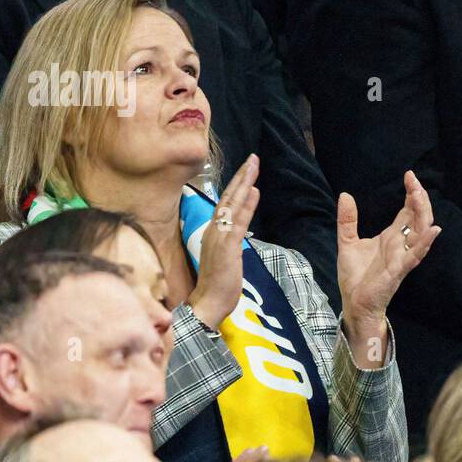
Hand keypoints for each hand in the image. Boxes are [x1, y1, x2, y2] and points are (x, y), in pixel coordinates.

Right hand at [188, 155, 259, 328]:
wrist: (206, 304)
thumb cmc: (216, 285)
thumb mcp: (225, 258)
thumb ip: (230, 242)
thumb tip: (237, 230)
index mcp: (213, 232)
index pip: (225, 204)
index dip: (236, 185)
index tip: (247, 170)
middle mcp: (213, 230)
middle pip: (228, 197)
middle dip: (241, 176)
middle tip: (253, 157)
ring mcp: (219, 237)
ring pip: (232, 204)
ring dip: (244, 183)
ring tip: (254, 165)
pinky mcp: (226, 246)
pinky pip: (238, 221)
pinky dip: (246, 205)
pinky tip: (254, 191)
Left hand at [337, 171, 439, 366]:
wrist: (354, 303)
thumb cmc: (355, 277)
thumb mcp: (347, 242)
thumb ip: (348, 220)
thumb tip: (345, 195)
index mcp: (392, 237)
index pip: (408, 211)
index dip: (412, 193)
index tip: (409, 176)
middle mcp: (401, 244)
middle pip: (419, 217)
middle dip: (419, 198)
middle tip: (414, 181)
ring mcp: (402, 256)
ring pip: (421, 232)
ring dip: (423, 213)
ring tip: (419, 195)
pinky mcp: (399, 269)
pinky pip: (416, 254)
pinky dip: (426, 242)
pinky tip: (433, 229)